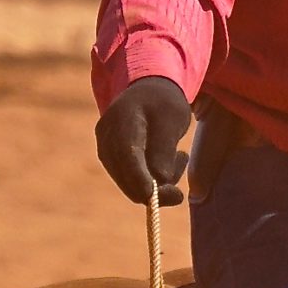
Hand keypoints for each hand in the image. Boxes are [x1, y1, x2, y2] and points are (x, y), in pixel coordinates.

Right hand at [94, 76, 192, 206]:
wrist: (147, 91)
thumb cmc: (163, 103)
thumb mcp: (173, 120)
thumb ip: (164, 150)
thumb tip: (159, 182)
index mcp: (123, 121)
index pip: (129, 157)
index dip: (142, 181)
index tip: (164, 196)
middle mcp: (107, 137)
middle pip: (127, 178)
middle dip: (158, 185)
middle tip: (183, 161)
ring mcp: (104, 149)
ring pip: (129, 183)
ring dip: (157, 180)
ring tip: (179, 155)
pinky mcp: (108, 158)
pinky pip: (129, 179)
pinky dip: (149, 177)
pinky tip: (166, 158)